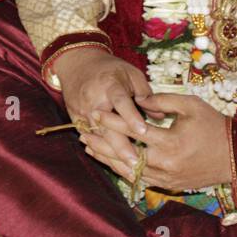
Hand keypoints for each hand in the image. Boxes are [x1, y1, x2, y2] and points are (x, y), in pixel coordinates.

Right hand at [56, 44, 152, 172]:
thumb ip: (146, 94)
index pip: (121, 102)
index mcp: (110, 84)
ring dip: (112, 155)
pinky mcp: (76, 119)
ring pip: (98, 138)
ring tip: (129, 171)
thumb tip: (160, 116)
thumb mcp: (131, 73)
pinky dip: (101, 152)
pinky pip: (90, 139)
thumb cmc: (111, 69)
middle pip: (106, 127)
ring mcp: (82, 111)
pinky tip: (114, 166)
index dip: (131, 117)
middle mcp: (94, 99)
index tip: (143, 132)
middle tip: (136, 164)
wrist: (78, 64)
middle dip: (121, 147)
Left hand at [87, 92, 233, 192]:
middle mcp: (164, 164)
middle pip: (123, 155)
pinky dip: (122, 169)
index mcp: (170, 142)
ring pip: (127, 170)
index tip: (95, 111)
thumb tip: (137, 100)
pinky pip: (139, 179)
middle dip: (101, 143)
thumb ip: (162, 101)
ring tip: (88, 147)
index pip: (132, 131)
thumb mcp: (191, 105)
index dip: (111, 120)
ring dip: (106, 158)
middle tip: (82, 132)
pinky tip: (109, 161)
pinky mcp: (168, 186)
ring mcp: (166, 178)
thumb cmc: (214, 126)